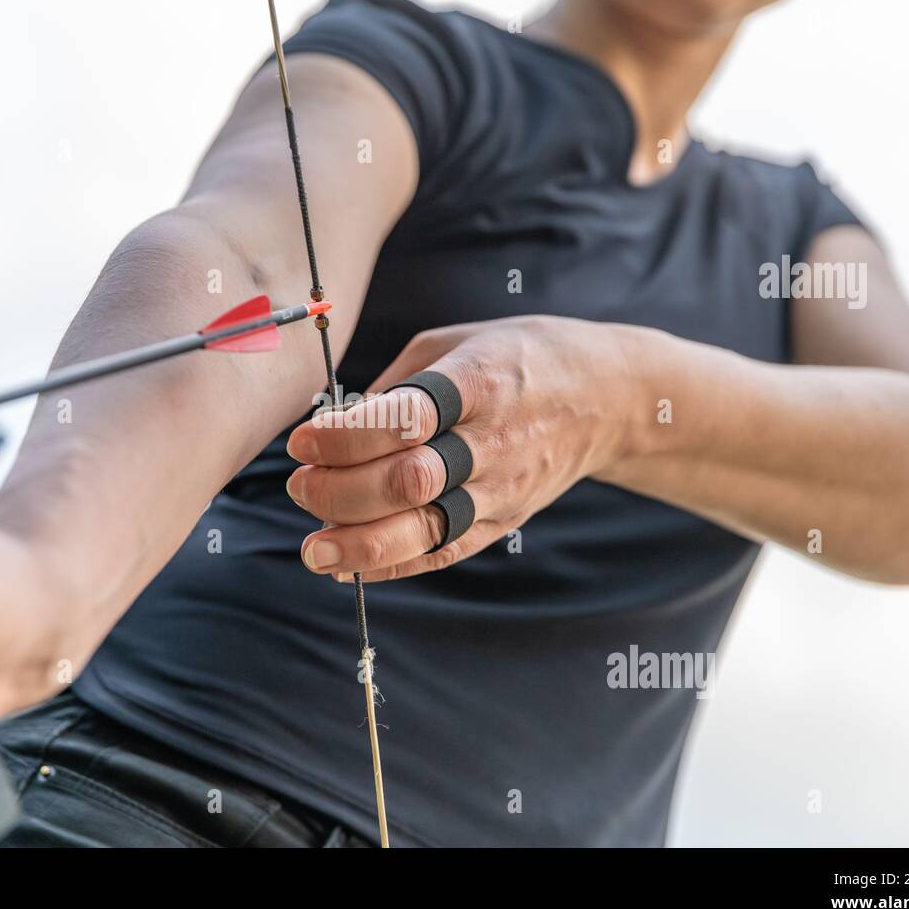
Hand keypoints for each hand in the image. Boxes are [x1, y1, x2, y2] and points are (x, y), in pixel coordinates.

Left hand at [286, 316, 645, 580]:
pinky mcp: (505, 522)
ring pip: (426, 529)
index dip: (343, 437)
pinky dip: (393, 566)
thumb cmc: (520, 357)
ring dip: (359, 545)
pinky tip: (349, 567)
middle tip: (299, 487)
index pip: (403, 419)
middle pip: (408, 481)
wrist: (609, 397)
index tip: (301, 442)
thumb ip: (395, 383)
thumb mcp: (456, 342)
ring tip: (313, 549)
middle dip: (339, 491)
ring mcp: (501, 488)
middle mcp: (491, 441)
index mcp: (477, 382)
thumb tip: (334, 426)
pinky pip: (445, 552)